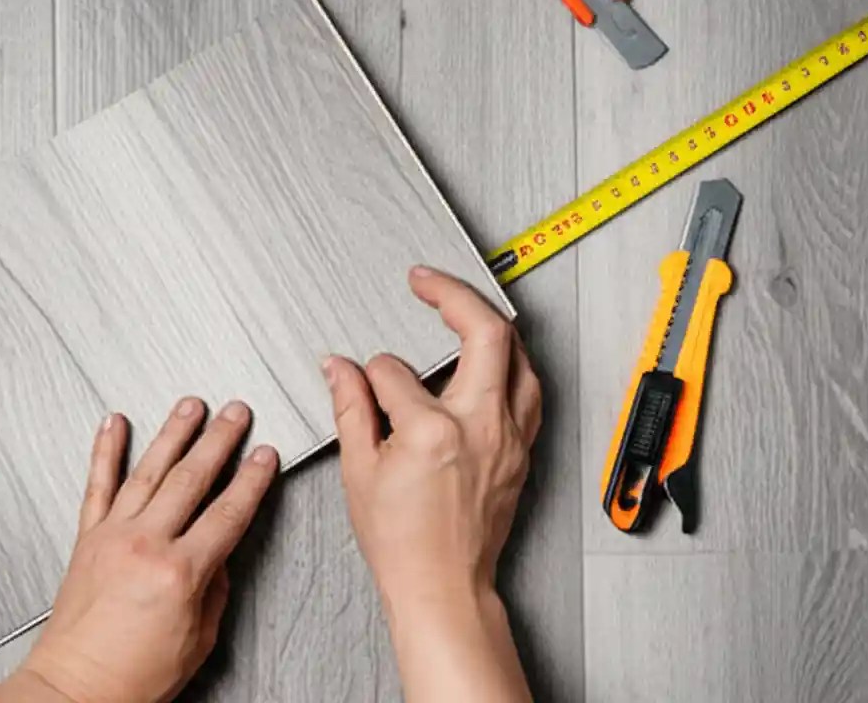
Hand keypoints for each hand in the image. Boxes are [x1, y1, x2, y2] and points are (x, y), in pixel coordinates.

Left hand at [0, 399, 277, 702]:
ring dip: (173, 433)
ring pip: (148, 470)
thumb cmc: (133, 677)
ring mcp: (113, 536)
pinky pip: (98, 485)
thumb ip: (214, 589)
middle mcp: (145, 545)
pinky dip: (105, 450)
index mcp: (180, 572)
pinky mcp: (88, 539)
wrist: (75, 689)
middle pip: (192, 479)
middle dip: (219, 440)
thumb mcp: (198, 639)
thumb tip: (218, 554)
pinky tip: (114, 423)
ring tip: (191, 405)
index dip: (251, 480)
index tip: (265, 455)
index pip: (228, 513)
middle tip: (237, 412)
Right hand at [322, 265, 540, 701]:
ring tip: (464, 310)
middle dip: (453, 294)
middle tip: (426, 281)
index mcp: (434, 432)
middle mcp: (483, 426)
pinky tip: (491, 360)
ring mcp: (511, 437)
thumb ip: (351, 408)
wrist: (443, 586)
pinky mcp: (523, 450)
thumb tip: (339, 367)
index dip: (371, 370)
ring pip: (520, 356)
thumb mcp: (359, 471)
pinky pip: (529, 389)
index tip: (359, 374)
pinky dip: (510, 363)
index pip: (396, 372)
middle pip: (486, 333)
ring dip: (492, 325)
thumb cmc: (403, 543)